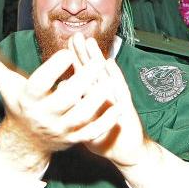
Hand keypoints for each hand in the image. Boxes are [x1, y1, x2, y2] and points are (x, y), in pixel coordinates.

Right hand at [0, 35, 117, 171]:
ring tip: (109, 82)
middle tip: (96, 64)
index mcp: (29, 100)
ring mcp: (61, 128)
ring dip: (97, 100)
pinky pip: (93, 132)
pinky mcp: (75, 138)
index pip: (39, 84)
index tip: (66, 53)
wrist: (27, 139)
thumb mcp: (7, 87)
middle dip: (81, 82)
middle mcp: (45, 115)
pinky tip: (119, 106)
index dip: (52, 69)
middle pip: (64, 100)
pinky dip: (107, 121)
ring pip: (81, 116)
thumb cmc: (20, 105)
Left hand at [68, 34, 148, 167]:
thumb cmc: (103, 139)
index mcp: (94, 98)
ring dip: (97, 60)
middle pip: (92, 71)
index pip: (83, 75)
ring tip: (90, 43)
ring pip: (104, 76)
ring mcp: (115, 100)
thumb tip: (61, 89)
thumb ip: (74, 107)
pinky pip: (118, 92)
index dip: (76, 59)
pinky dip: (114, 77)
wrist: (127, 152)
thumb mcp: (84, 124)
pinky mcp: (124, 109)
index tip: (68, 43)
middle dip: (84, 53)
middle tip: (75, 35)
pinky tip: (110, 64)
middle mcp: (105, 95)